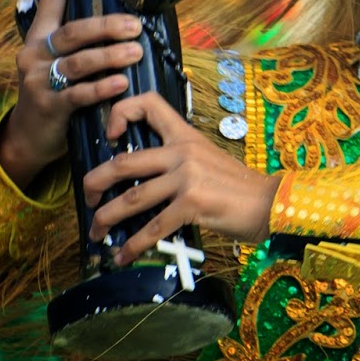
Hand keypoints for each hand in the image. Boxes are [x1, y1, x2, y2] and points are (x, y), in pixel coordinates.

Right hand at [0, 0, 144, 187]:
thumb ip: (83, 40)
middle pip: (72, 30)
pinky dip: (101, 87)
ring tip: (136, 51)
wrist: (29, 138)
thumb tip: (126, 13)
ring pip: (77, 61)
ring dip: (110, 55)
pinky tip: (122, 83)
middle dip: (106, 25)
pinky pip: (77, 94)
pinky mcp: (47, 106)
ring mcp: (38, 79)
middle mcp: (35, 51)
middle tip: (137, 25)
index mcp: (41, 33)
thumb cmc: (56, 92)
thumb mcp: (61, 61)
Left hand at [83, 91, 279, 258]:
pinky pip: (153, 227)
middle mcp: (182, 152)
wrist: (271, 203)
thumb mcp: (207, 160)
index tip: (111, 137)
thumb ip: (178, 162)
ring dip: (108, 219)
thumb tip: (142, 182)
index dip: (121, 113)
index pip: (149, 104)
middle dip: (96, 183)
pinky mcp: (192, 204)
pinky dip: (134, 246)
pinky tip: (124, 257)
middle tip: (88, 199)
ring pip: (132, 198)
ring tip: (96, 233)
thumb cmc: (238, 187)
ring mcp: (187, 178)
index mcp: (185, 136)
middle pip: (124, 162)